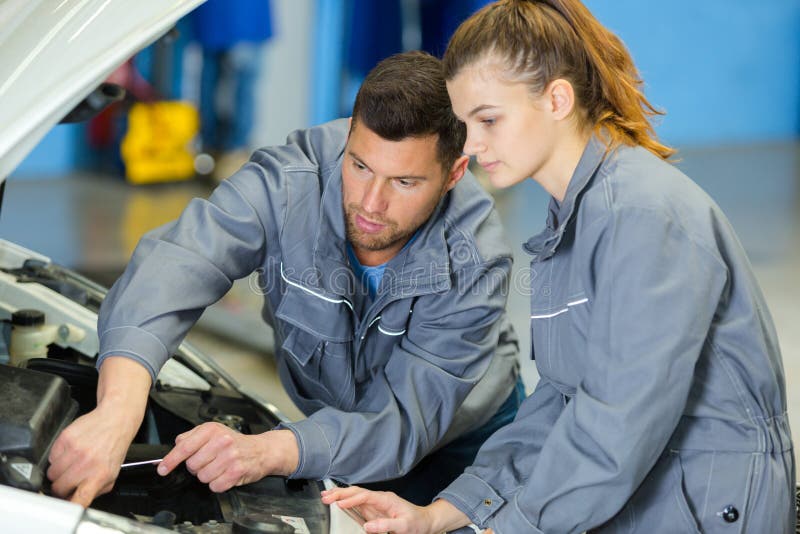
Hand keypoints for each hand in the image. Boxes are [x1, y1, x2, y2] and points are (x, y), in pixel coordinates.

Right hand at [47, 356, 149, 506]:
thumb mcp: (112, 473)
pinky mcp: (65, 438)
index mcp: (100, 475)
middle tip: (71, 477)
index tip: (65, 504)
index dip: (69, 505)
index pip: (79, 499)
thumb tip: (77, 501)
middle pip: (58, 488)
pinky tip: (71, 451)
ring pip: (51, 473)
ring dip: (59, 471)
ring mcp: (75, 451)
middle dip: (62, 486)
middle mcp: (87, 463)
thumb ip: (95, 490)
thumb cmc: (114, 446)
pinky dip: (57, 456)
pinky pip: (50, 457)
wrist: (116, 419)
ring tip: (73, 462)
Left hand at [157, 424, 298, 491]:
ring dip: (208, 476)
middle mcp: (222, 441)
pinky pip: (215, 486)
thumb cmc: (235, 442)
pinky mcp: (236, 472)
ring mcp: (230, 457)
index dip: (170, 461)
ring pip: (202, 477)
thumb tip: (174, 448)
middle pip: (192, 465)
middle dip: (197, 467)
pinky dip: (218, 484)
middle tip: (209, 461)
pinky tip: (225, 474)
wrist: (261, 450)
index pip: (184, 447)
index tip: (162, 469)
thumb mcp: (213, 432)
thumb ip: (191, 437)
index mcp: (212, 430)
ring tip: (219, 467)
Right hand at [322, 486, 445, 533]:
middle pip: (357, 492)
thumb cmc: (417, 523)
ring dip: (341, 495)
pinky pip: (358, 504)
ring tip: (326, 497)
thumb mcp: (405, 527)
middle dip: (341, 493)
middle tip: (325, 497)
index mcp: (386, 499)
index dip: (351, 499)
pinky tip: (338, 502)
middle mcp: (379, 499)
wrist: (425, 522)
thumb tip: (367, 526)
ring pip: (355, 496)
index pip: (365, 496)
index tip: (339, 503)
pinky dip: (346, 502)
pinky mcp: (374, 510)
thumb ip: (386, 526)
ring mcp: (376, 504)